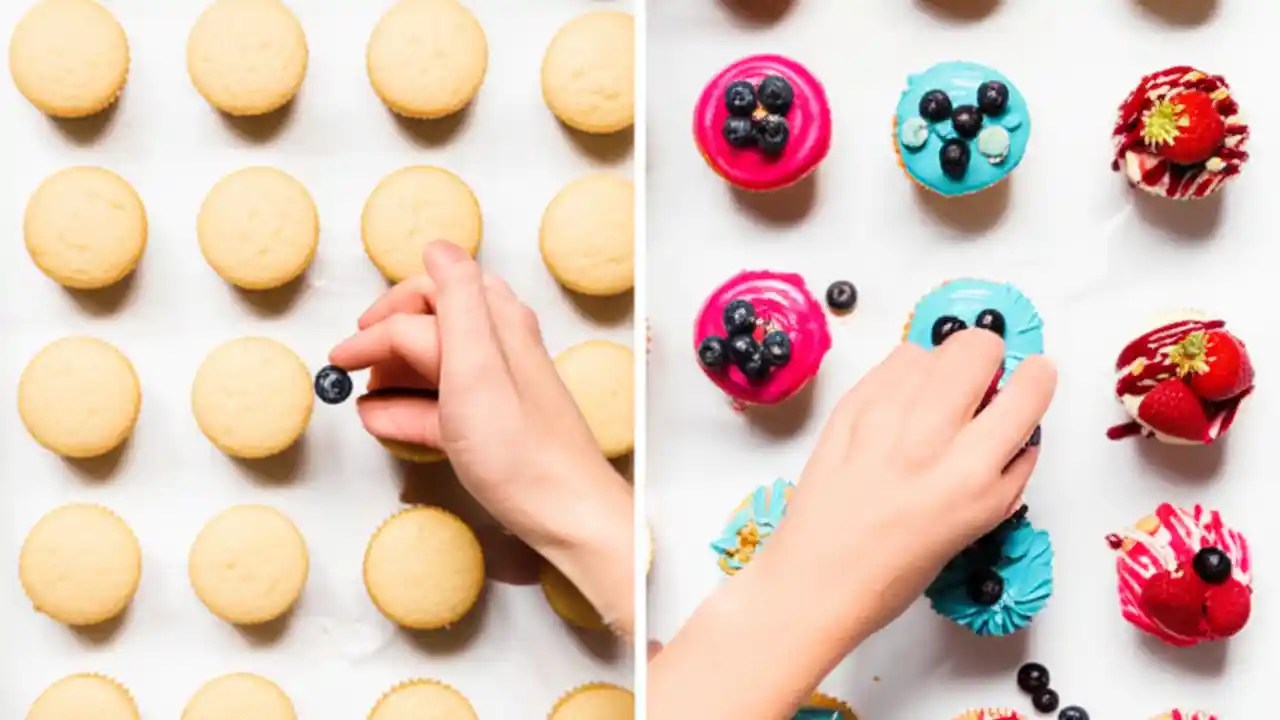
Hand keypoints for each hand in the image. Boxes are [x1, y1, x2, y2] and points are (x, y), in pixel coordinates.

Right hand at [329, 241, 633, 635]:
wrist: (567, 515)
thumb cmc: (521, 450)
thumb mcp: (478, 366)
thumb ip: (457, 301)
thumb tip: (439, 246)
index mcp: (497, 324)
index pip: (423, 307)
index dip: (377, 328)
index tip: (341, 357)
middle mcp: (499, 346)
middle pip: (431, 323)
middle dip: (387, 340)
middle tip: (351, 366)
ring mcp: (495, 387)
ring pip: (434, 363)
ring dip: (393, 375)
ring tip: (362, 395)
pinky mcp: (490, 425)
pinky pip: (440, 404)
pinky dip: (407, 409)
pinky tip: (383, 420)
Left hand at [766, 329, 1055, 636]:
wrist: (819, 576)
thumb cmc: (899, 565)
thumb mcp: (976, 525)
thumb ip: (1008, 470)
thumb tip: (1022, 423)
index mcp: (972, 475)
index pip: (1028, 391)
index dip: (1037, 377)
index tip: (1030, 379)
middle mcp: (931, 437)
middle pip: (979, 347)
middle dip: (990, 359)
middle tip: (980, 388)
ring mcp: (884, 415)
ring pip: (935, 348)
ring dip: (944, 367)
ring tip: (934, 402)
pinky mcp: (849, 407)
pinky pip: (894, 360)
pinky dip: (907, 375)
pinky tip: (901, 408)